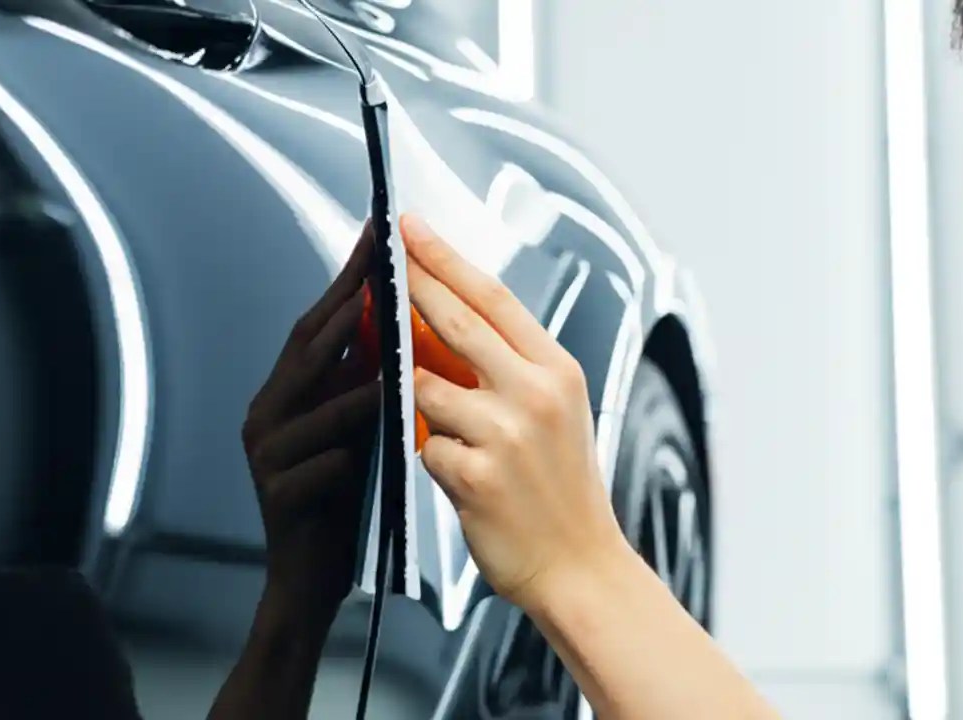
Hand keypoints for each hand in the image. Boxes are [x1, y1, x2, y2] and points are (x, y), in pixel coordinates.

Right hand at [241, 223, 378, 618]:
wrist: (312, 578)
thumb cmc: (343, 494)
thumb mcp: (356, 426)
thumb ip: (364, 378)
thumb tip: (399, 316)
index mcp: (287, 392)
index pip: (320, 324)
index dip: (349, 279)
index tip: (379, 234)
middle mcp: (268, 414)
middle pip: (306, 350)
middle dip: (345, 304)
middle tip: (381, 261)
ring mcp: (267, 458)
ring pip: (310, 409)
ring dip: (351, 379)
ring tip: (390, 348)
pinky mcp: (278, 500)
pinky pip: (313, 470)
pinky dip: (342, 454)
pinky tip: (370, 442)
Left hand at [402, 214, 631, 612]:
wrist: (580, 564)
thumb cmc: (561, 488)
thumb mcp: (554, 412)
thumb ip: (509, 368)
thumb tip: (445, 323)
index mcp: (557, 370)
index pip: (494, 297)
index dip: (447, 259)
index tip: (413, 230)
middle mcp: (536, 392)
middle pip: (456, 321)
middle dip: (413, 283)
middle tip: (382, 256)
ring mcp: (505, 433)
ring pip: (426, 388)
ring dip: (419, 401)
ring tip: (452, 429)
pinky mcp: (474, 474)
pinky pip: (423, 446)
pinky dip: (430, 457)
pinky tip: (460, 478)